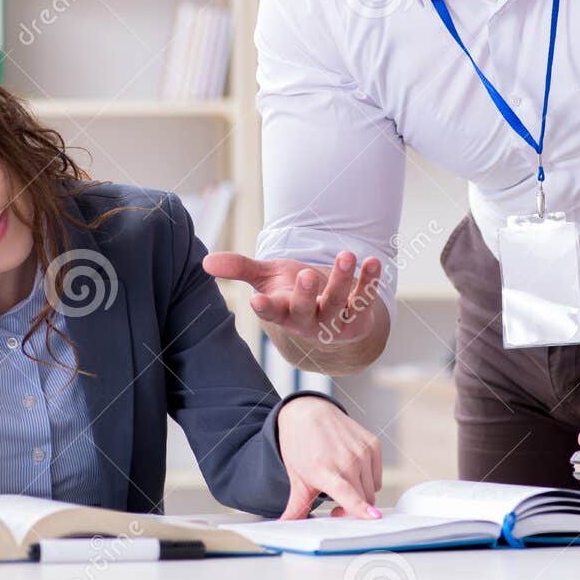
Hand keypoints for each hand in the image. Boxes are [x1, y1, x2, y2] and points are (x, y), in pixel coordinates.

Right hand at [202, 250, 381, 345]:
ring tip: (346, 256)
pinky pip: (363, 300)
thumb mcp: (267, 277)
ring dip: (342, 280)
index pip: (271, 312)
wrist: (331, 309)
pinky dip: (369, 282)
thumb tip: (206, 261)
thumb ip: (239, 268)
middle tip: (307, 275)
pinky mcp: (357, 319)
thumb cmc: (292, 290)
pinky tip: (373, 262)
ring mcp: (333, 323)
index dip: (265, 308)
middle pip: (305, 312)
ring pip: (337, 304)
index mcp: (282, 313)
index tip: (257, 300)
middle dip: (306, 294)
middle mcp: (307, 321)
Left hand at [275, 397, 382, 519]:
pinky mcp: (373, 443)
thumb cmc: (301, 446)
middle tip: (335, 504)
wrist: (307, 413)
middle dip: (352, 508)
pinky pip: (377, 476)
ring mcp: (361, 450)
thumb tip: (283, 526)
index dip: (359, 507)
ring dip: (361, 493)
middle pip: (363, 498)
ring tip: (342, 484)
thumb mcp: (296, 479)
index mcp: (324, 469)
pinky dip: (368, 479)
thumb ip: (295, 507)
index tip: (373, 517)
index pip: (346, 491)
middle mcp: (346, 459)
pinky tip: (352, 470)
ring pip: (372, 489)